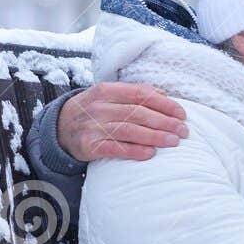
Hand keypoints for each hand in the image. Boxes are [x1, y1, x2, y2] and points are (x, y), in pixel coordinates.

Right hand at [57, 84, 187, 161]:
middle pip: (138, 113)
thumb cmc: (93, 111)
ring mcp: (94, 126)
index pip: (141, 94)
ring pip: (130, 130)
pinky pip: (116, 148)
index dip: (164, 104)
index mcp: (107, 90)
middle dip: (165, 122)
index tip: (182, 114)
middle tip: (184, 131)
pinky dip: (134, 150)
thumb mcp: (108, 96)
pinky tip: (151, 153)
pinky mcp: (89, 145)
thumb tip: (164, 95)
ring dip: (155, 136)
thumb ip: (133, 93)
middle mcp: (100, 107)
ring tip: (174, 142)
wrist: (59, 127)